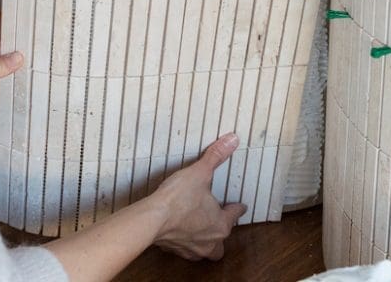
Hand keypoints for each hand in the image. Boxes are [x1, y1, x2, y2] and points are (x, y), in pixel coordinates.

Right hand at [146, 133, 246, 260]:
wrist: (151, 219)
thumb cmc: (178, 198)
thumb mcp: (200, 172)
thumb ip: (216, 156)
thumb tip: (232, 140)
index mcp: (221, 224)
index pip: (234, 215)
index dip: (237, 207)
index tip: (240, 205)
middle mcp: (209, 241)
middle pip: (222, 241)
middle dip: (221, 231)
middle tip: (217, 218)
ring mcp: (191, 249)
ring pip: (204, 249)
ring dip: (203, 238)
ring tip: (198, 226)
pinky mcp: (173, 250)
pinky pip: (184, 248)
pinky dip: (183, 240)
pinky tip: (178, 229)